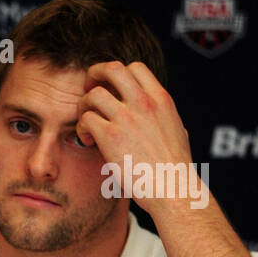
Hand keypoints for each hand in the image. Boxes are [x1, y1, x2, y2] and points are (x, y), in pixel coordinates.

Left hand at [76, 61, 204, 212]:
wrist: (173, 189)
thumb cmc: (174, 167)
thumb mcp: (176, 129)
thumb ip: (160, 115)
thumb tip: (154, 113)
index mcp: (161, 99)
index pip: (135, 67)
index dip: (116, 74)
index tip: (109, 88)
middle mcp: (144, 103)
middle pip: (112, 69)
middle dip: (94, 75)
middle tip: (87, 92)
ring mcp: (127, 118)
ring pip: (93, 94)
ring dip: (84, 106)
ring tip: (87, 123)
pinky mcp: (111, 137)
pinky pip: (86, 119)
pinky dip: (81, 127)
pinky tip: (88, 141)